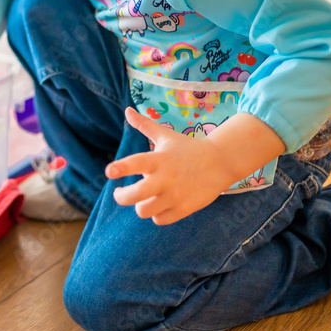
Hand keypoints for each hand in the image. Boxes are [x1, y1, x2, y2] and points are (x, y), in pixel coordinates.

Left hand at [105, 107, 235, 224]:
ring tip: (143, 199)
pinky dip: (156, 215)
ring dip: (140, 207)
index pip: (135, 163)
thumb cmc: (187, 148)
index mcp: (159, 159)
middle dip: (121, 196)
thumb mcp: (166, 135)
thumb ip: (144, 125)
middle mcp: (166, 178)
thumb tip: (127, 110)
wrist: (221, 162)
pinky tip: (159, 205)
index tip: (109, 172)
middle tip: (119, 193)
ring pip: (144, 211)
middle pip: (135, 195)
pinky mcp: (184, 208)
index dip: (120, 168)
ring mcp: (175, 195)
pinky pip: (160, 220)